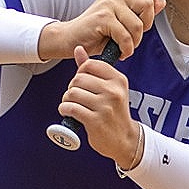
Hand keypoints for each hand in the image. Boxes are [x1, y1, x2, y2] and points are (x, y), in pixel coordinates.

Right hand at [38, 0, 161, 60]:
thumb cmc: (96, 32)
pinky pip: (126, 36)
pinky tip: (120, 52)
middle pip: (148, 5)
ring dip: (134, 42)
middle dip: (146, 26)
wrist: (70, 39)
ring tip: (125, 46)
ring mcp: (108, 5)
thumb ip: (140, 11)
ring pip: (138, 25)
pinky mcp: (102, 18)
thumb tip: (161, 1)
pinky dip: (126, 49)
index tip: (151, 6)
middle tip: (134, 36)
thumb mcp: (122, 20)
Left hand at [59, 46, 143, 171]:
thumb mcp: (110, 88)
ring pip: (72, 93)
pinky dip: (64, 109)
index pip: (90, 65)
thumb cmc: (115, 112)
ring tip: (72, 105)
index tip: (82, 83)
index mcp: (118, 80)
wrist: (124, 139)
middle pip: (78, 79)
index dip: (80, 73)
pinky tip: (68, 112)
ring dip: (66, 100)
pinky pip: (71, 108)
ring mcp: (105, 106)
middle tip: (75, 97)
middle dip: (72, 88)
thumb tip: (78, 49)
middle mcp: (113, 92)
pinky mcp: (96, 121)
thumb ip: (93, 69)